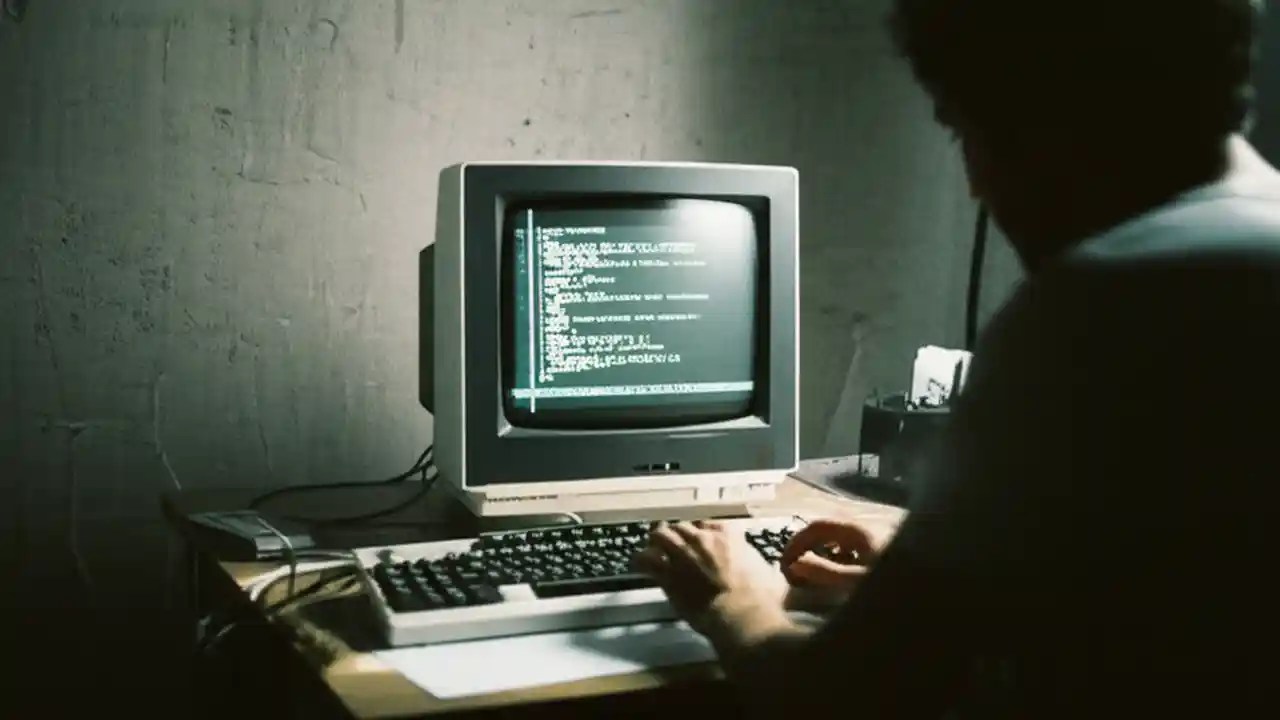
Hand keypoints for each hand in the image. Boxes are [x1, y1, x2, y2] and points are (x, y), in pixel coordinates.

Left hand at [634, 521, 789, 637]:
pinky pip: (647, 560)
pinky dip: (641, 560)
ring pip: (661, 535)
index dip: (703, 530)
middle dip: (676, 532)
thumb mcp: (772, 577)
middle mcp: (704, 539)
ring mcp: (683, 554)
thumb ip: (768, 572)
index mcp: (729, 537)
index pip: (710, 524)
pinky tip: (638, 563)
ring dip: (656, 540)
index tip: (702, 537)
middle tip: (672, 540)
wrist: (741, 613)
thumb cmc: (762, 599)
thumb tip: (779, 579)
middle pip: (682, 526)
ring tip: (651, 545)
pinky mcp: (668, 573)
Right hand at [780, 518, 882, 591]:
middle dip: (805, 548)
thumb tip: (794, 565)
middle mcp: (865, 526)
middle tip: (792, 571)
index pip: (816, 526)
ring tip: (810, 574)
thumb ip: (824, 572)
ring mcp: (876, 537)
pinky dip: (837, 558)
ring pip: (839, 539)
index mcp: (857, 529)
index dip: (796, 543)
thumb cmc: (891, 583)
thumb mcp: (855, 581)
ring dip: (820, 553)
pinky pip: (852, 548)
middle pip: (826, 530)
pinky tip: (838, 574)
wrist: (934, 594)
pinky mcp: (883, 550)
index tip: (783, 565)